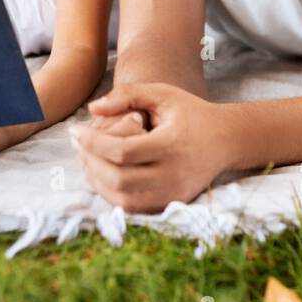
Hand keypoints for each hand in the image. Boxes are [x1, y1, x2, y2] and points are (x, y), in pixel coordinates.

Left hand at [72, 83, 234, 212]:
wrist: (226, 140)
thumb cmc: (190, 113)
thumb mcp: (162, 94)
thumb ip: (127, 95)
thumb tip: (92, 109)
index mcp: (171, 144)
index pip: (122, 151)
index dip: (92, 143)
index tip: (75, 130)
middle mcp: (174, 174)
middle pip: (119, 179)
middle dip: (90, 162)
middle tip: (77, 144)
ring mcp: (173, 193)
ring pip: (123, 200)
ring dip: (97, 181)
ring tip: (86, 158)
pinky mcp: (171, 203)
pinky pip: (133, 207)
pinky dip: (111, 193)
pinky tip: (102, 173)